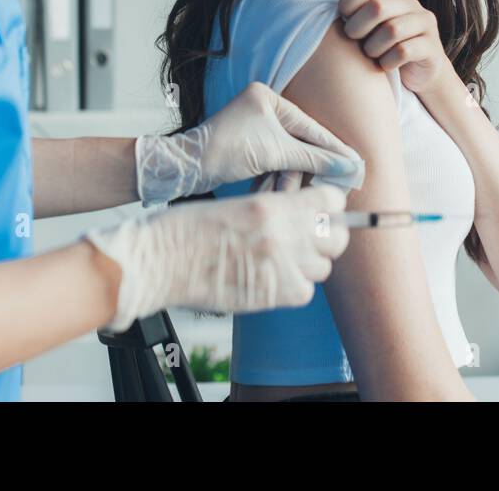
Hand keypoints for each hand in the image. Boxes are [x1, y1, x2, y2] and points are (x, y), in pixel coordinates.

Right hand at [85, 186, 349, 328]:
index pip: (331, 203)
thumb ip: (276, 210)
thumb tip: (303, 215)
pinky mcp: (271, 296)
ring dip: (308, 264)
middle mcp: (283, 236)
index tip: (323, 211)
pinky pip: (304, 292)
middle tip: (310, 238)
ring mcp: (280, 268)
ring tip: (282, 260)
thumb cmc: (189, 228)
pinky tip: (273, 279)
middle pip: (337, 238)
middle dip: (327, 237)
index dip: (329, 207)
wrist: (161, 261)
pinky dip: (294, 288)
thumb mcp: (238, 204)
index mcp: (273, 206)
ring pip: (322, 268)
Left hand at [134, 82, 363, 205]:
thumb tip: (348, 165)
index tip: (355, 164)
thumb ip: (313, 158)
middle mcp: (263, 108)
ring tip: (288, 198)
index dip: (333, 149)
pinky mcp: (247, 147)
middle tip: (328, 189)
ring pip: (286, 157)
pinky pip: (272, 162)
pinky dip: (274, 179)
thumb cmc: (225, 152)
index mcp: (269, 98)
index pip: (311, 127)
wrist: (185, 168)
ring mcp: (255, 127)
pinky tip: (273, 193)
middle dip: (304, 170)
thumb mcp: (274, 154)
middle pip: (300, 143)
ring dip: (287, 179)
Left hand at [333, 0, 451, 93]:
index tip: (343, 19)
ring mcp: (424, 23)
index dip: (347, 3)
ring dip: (373, 47)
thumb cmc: (384, 44)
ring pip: (392, 30)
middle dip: (358, 27)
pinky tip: (385, 65)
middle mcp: (410, 3)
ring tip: (370, 54)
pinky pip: (404, 51)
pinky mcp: (432, 47)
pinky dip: (388, 62)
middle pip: (378, 7)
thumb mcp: (366, 21)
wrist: (418, 72)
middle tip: (354, 40)